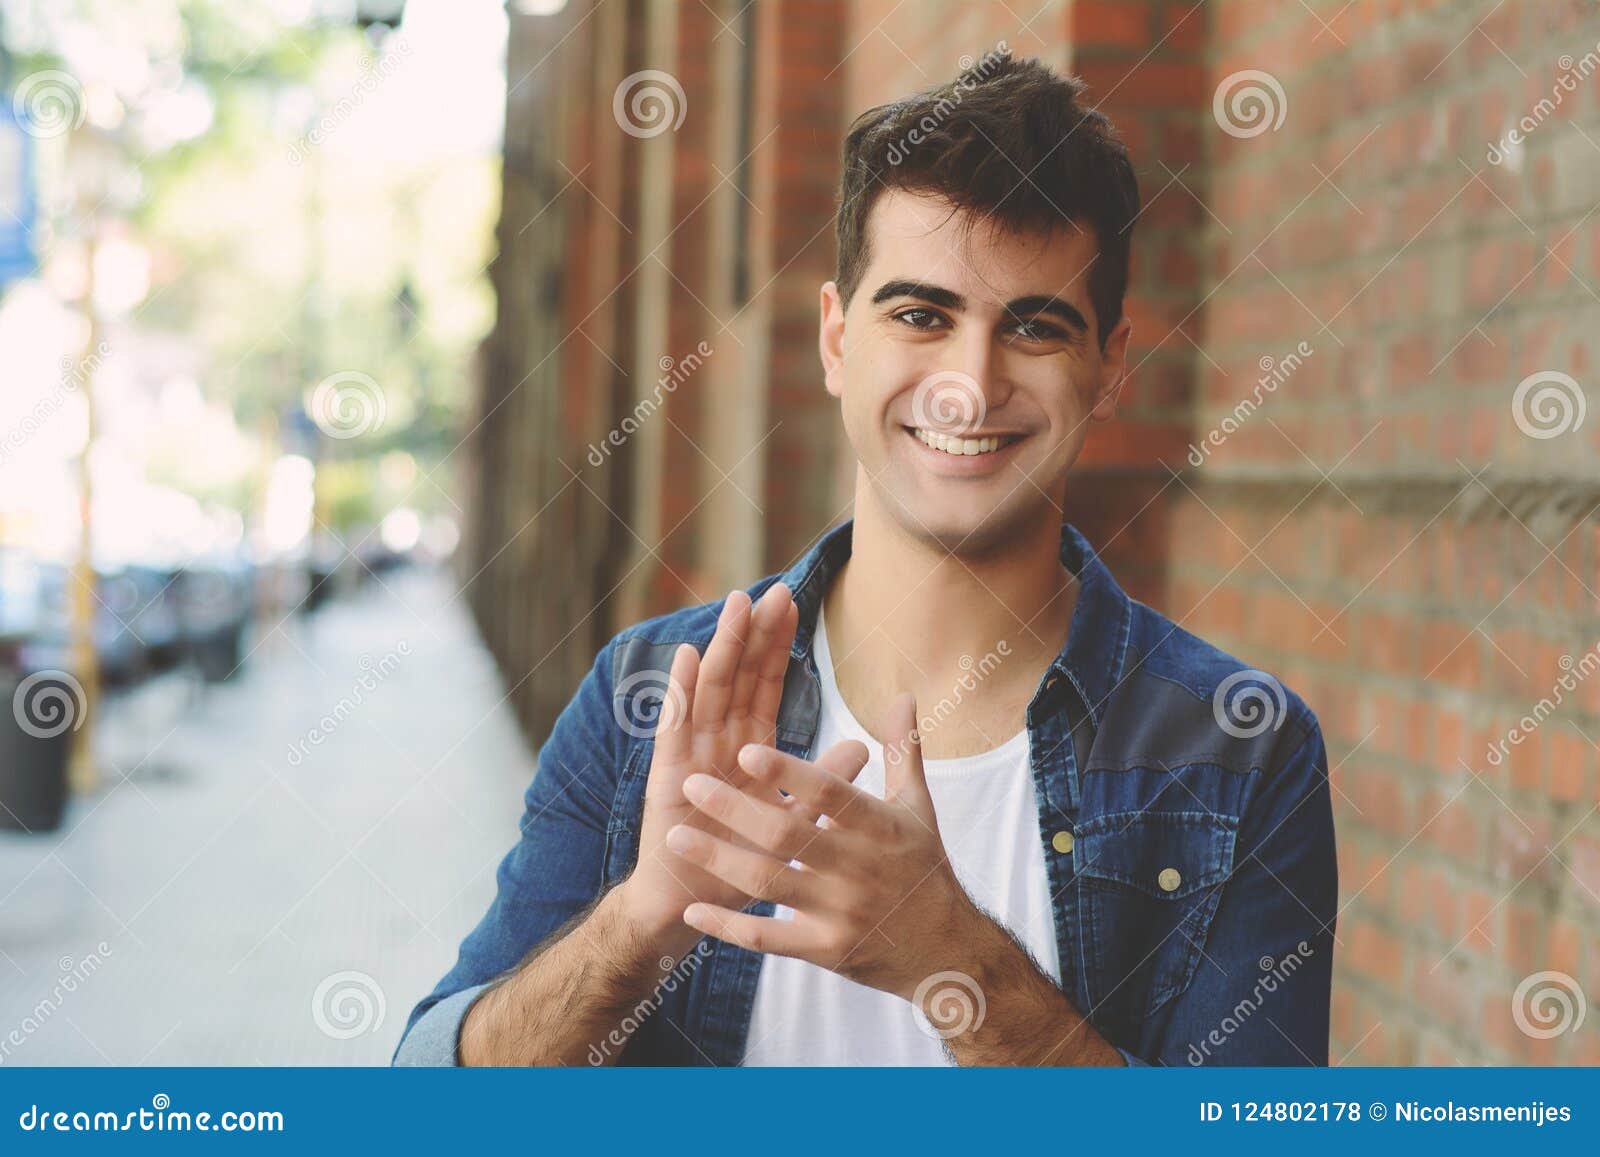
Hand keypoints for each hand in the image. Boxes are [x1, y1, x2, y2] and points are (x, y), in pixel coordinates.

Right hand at [616, 583, 865, 954]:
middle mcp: (719, 743)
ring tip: (735, 605)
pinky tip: (688, 657)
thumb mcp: (794, 821)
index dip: (778, 646)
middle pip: (740, 677)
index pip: (766, 686)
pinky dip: (681, 691)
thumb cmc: (740, 864)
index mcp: (750, 749)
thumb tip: (863, 747)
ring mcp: (691, 754)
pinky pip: (675, 727)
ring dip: (723, 647)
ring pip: (710, 690)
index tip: (795, 604)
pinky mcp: (668, 776)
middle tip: (773, 590)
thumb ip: (821, 783)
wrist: (690, 902)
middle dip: (755, 633)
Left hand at [670, 692, 987, 1001]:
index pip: (830, 794)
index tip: (746, 749)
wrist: (945, 951)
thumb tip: (901, 694)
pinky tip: (693, 910)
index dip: (789, 772)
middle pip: (788, 836)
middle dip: (735, 810)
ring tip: (675, 838)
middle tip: (691, 785)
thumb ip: (901, 749)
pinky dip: (729, 927)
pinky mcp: (824, 950)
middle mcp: (857, 868)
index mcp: (879, 826)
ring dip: (719, 860)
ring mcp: (839, 912)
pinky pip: (769, 939)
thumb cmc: (924, 868)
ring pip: (770, 883)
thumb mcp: (919, 807)